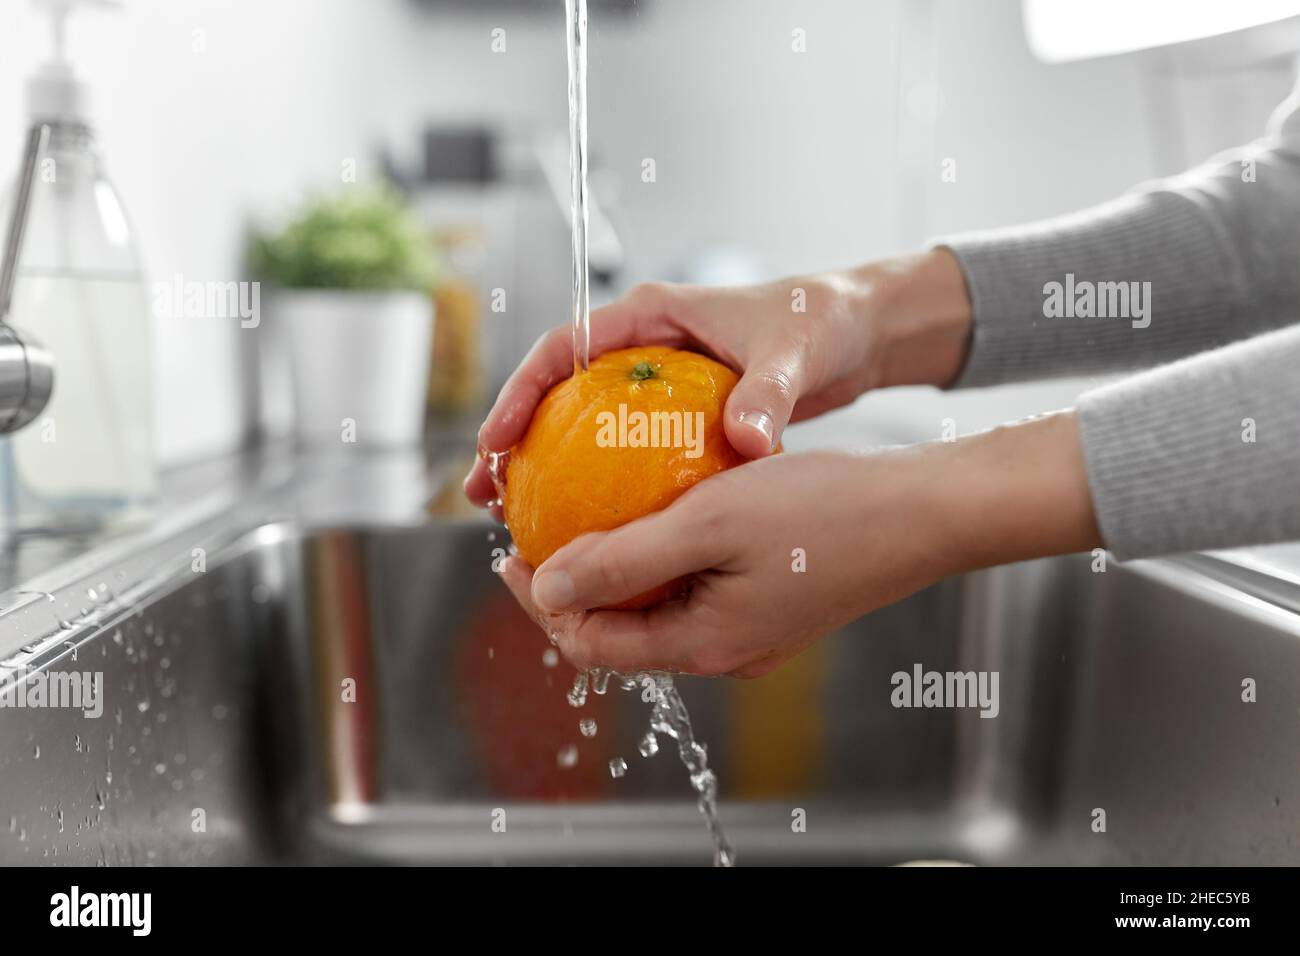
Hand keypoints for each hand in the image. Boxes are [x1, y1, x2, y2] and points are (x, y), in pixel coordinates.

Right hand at [464, 248, 971, 509]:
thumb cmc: (820, 324)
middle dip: (513, 441)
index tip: (497, 440)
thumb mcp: (792, 355)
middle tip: (484, 496)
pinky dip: (599, 488)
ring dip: (546, 471)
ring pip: (580, 427)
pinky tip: (592, 536)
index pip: (563, 348)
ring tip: (515, 522)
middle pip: (555, 393)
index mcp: (650, 316)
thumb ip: (766, 394)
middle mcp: (642, 347)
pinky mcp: (673, 416)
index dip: (520, 392)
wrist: (854, 332)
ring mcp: (654, 383)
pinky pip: (621, 453)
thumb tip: (747, 440)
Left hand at [496, 412, 1100, 677]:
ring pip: (655, 607)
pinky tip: (657, 509)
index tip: (512, 549)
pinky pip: (694, 588)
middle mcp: (720, 650)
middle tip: (542, 528)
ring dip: (615, 568)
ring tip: (590, 513)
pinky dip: (661, 557)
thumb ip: (623, 561)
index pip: (590, 643)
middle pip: (618, 630)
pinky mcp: (769, 602)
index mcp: (700, 644)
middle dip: (571, 587)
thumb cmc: (823, 511)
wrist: (921, 513)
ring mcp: (748, 630)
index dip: (540, 601)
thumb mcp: (709, 523)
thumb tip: (547, 589)